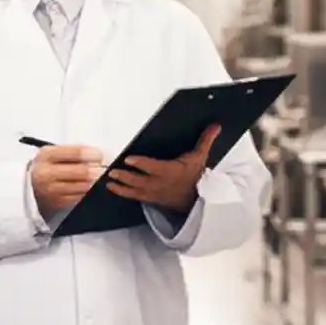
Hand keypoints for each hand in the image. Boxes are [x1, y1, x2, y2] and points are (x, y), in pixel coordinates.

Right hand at [31, 145, 104, 216]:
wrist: (30, 185)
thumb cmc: (47, 165)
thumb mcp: (54, 153)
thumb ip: (74, 152)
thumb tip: (100, 155)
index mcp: (46, 155)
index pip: (75, 153)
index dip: (92, 154)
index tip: (101, 155)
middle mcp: (46, 173)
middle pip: (80, 171)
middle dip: (97, 170)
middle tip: (106, 169)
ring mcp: (51, 190)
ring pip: (82, 186)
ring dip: (95, 182)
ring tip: (101, 178)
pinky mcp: (57, 203)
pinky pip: (79, 197)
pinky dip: (89, 192)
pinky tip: (92, 188)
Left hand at [106, 124, 220, 213]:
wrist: (193, 199)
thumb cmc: (193, 175)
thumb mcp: (200, 157)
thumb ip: (206, 140)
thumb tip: (216, 125)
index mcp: (171, 172)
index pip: (154, 168)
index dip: (142, 164)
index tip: (129, 159)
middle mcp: (161, 183)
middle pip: (141, 181)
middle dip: (127, 177)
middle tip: (113, 171)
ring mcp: (154, 192)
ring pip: (135, 190)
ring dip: (121, 186)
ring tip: (109, 181)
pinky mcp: (149, 198)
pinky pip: (134, 197)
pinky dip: (123, 192)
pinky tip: (112, 187)